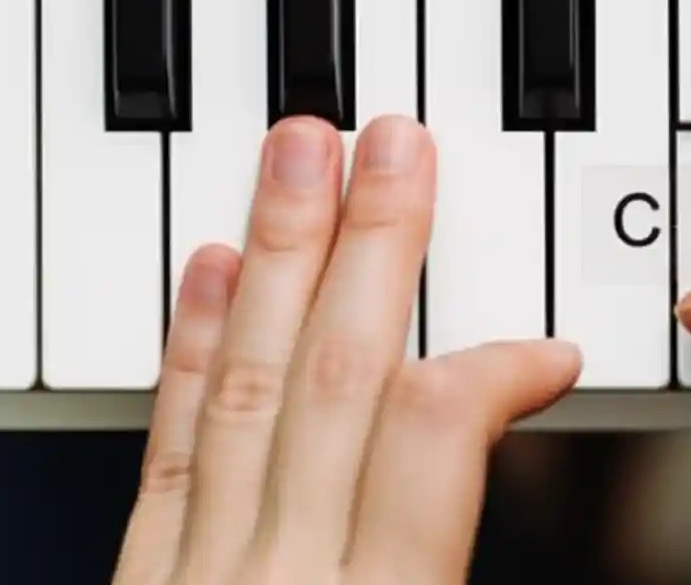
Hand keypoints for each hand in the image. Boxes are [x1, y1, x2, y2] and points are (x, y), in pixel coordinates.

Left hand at [112, 116, 579, 584]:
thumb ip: (456, 552)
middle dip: (373, 244)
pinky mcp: (145, 579)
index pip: (441, 433)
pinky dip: (191, 351)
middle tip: (393, 150)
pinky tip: (212, 272)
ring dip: (278, 256)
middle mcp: (287, 575)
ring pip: (248, 382)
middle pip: (338, 372)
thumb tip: (492, 465)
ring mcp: (204, 571)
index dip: (499, 365)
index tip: (545, 352)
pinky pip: (169, 447)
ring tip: (296, 161)